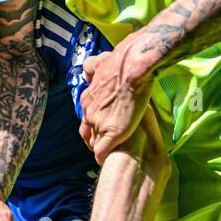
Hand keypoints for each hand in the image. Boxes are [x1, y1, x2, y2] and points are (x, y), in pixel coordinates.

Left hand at [78, 42, 153, 164]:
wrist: (133, 65)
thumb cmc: (121, 60)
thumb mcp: (99, 62)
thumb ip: (92, 70)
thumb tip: (89, 71)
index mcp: (87, 98)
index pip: (87, 116)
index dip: (96, 122)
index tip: (105, 125)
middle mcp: (89, 111)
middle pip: (88, 131)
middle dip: (96, 136)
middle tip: (107, 140)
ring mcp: (99, 123)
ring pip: (94, 142)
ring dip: (101, 147)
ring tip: (110, 151)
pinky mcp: (112, 133)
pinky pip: (102, 153)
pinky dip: (103, 157)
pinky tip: (107, 160)